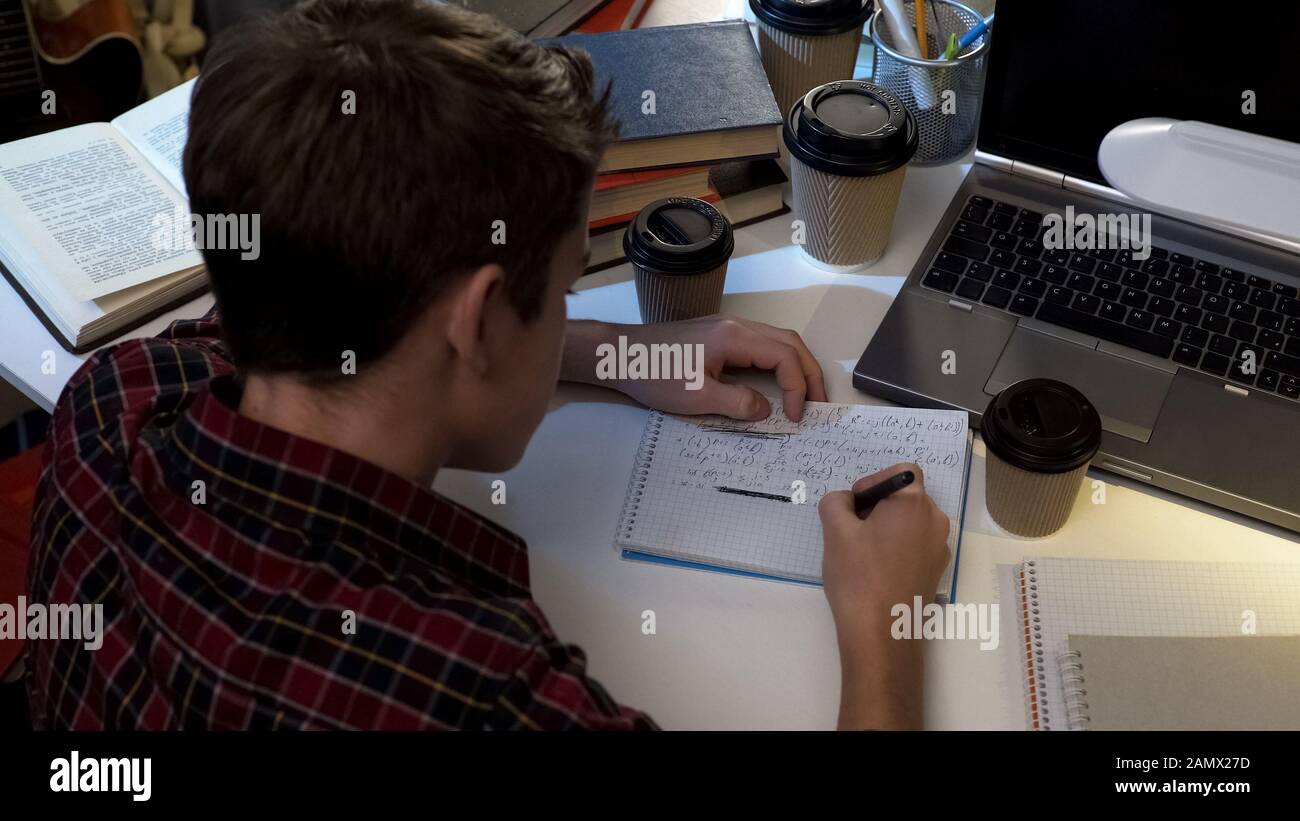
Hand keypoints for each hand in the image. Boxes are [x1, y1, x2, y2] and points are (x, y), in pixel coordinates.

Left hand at [561, 316, 827, 420]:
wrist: (619, 354)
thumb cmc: (653, 374)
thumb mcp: (696, 397)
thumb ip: (737, 404)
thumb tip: (766, 410)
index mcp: (735, 337)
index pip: (785, 357)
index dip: (798, 387)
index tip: (796, 416)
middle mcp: (737, 326)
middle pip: (790, 342)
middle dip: (809, 373)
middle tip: (819, 404)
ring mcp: (727, 327)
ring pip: (777, 340)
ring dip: (796, 365)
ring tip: (804, 394)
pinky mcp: (718, 335)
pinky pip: (761, 343)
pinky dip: (778, 361)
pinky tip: (776, 381)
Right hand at [817, 463, 950, 728]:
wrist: (882, 633)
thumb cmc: (858, 577)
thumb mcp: (835, 532)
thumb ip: (836, 503)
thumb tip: (844, 501)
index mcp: (914, 504)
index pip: (902, 472)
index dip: (874, 481)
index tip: (854, 505)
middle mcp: (935, 521)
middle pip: (906, 497)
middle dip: (878, 505)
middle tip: (851, 527)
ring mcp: (939, 549)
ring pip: (910, 523)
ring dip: (886, 527)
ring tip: (861, 551)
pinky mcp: (936, 571)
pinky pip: (916, 545)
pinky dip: (897, 548)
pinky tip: (875, 570)